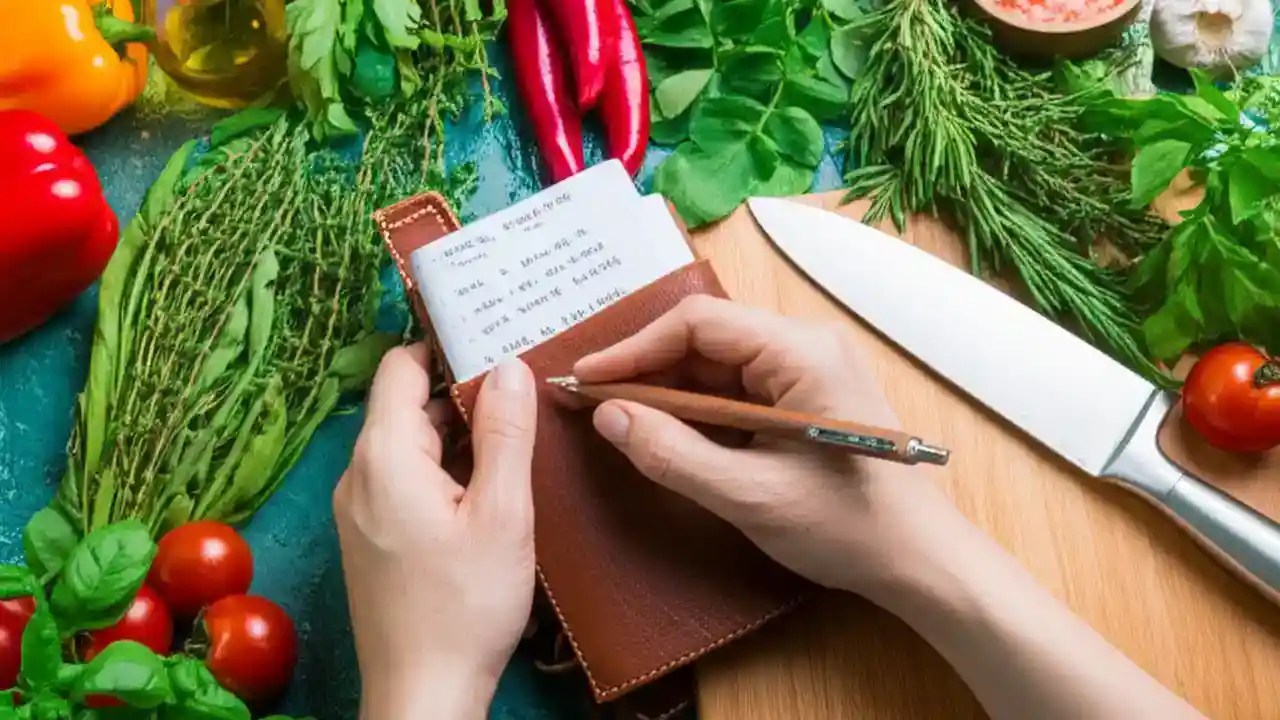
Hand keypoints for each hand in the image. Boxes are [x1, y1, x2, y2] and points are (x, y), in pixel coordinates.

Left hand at [334, 346, 537, 719]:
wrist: (423, 695)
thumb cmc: (465, 607)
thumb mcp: (502, 514)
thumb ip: (504, 434)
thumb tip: (508, 366)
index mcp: (384, 457)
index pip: (399, 366)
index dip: (444, 346)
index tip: (495, 338)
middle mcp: (358, 475)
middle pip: (405, 405)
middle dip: (460, 391)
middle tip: (521, 385)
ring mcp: (358, 510)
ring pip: (407, 444)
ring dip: (455, 433)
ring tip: (514, 433)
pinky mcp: (370, 538)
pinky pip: (403, 479)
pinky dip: (442, 468)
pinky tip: (486, 485)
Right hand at [574, 296, 954, 597]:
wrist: (919, 560)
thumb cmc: (847, 527)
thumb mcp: (749, 495)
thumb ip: (674, 454)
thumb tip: (607, 416)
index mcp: (801, 353)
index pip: (699, 324)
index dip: (634, 348)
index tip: (584, 379)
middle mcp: (805, 347)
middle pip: (706, 339)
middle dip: (645, 369)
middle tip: (590, 402)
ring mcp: (807, 371)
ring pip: (717, 365)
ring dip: (667, 391)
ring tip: (615, 417)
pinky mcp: (804, 398)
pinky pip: (736, 390)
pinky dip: (695, 409)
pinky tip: (663, 431)